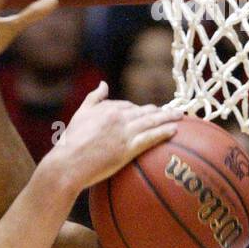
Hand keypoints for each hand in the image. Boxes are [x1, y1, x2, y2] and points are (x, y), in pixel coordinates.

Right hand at [45, 83, 182, 193]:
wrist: (67, 164)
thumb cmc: (70, 143)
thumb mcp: (80, 114)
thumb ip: (93, 98)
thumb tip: (103, 83)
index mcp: (107, 108)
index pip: (127, 106)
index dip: (138, 110)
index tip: (147, 112)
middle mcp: (118, 117)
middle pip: (144, 111)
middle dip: (159, 110)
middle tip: (173, 111)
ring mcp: (124, 132)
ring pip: (151, 121)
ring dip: (168, 117)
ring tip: (180, 116)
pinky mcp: (127, 148)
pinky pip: (150, 137)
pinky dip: (163, 132)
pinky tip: (174, 130)